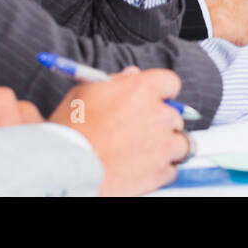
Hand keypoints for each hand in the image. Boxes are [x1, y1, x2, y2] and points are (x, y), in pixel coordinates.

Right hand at [49, 67, 189, 196]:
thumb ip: (116, 81)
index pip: (170, 82)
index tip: (155, 99)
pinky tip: (142, 168)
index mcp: (142, 89)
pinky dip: (161, 170)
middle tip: (141, 130)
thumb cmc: (72, 129)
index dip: (162, 92)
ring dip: (168, 146)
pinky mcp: (160, 172)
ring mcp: (163, 145)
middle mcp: (158, 114)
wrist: (67, 166)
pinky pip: (172, 169)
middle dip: (161, 122)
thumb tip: (131, 75)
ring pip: (181, 143)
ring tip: (146, 151)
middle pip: (175, 115)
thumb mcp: (86, 91)